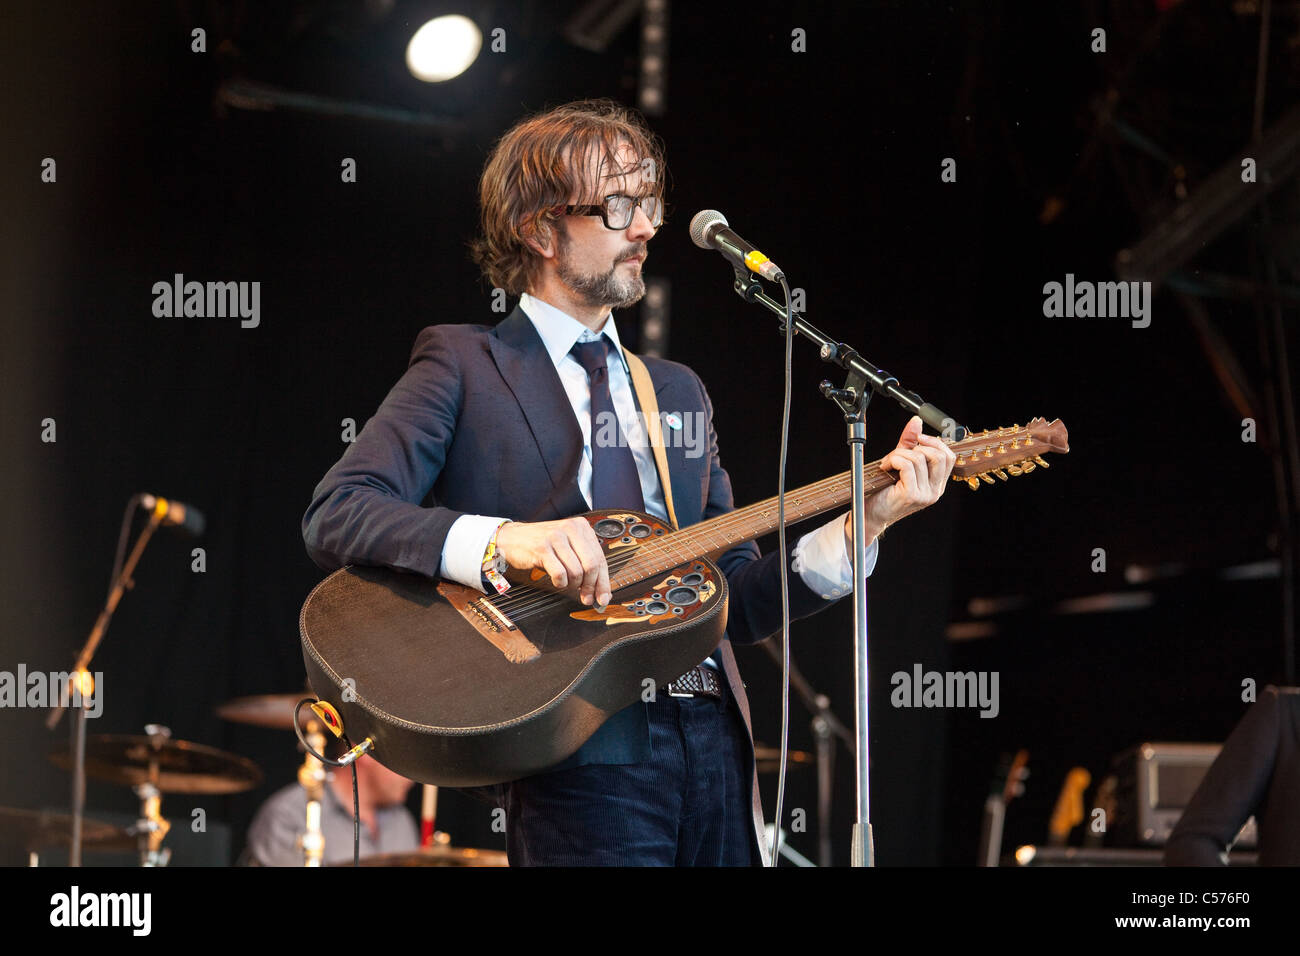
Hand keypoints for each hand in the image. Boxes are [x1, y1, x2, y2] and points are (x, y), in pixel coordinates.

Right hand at [495, 518, 611, 606]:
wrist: (512, 538)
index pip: (600, 558)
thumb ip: (585, 565)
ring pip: (576, 571)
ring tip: (566, 583)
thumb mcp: (567, 549)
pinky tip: (557, 580)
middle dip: (590, 587)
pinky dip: (560, 583)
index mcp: (581, 527)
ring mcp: (556, 537)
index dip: (603, 582)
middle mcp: (571, 529)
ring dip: (573, 584)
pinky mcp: (542, 548)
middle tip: (586, 597)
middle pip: (592, 566)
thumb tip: (601, 592)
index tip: (603, 598)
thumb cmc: (542, 545)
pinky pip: (560, 574)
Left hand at [845, 415, 956, 546]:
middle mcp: (935, 491)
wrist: (872, 513)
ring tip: (888, 463)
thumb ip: (909, 442)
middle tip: (899, 454)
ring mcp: (925, 494)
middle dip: (916, 447)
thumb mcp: (901, 462)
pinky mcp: (912, 495)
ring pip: (918, 458)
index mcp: (937, 484)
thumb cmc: (885, 489)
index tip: (918, 439)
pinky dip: (893, 460)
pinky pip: (906, 465)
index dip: (935, 442)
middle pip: (938, 455)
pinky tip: (885, 468)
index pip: (949, 457)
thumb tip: (917, 422)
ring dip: (898, 454)